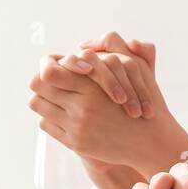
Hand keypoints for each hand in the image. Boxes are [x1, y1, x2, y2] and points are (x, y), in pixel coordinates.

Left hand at [28, 41, 187, 177]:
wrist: (150, 142)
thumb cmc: (144, 101)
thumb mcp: (135, 66)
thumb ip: (112, 45)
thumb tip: (81, 46)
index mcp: (92, 87)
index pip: (48, 72)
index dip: (48, 67)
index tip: (56, 70)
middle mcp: (81, 108)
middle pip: (37, 86)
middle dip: (42, 82)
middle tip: (50, 83)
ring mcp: (77, 127)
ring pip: (38, 106)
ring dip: (43, 99)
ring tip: (55, 98)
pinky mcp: (75, 143)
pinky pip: (47, 125)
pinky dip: (51, 118)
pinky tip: (63, 116)